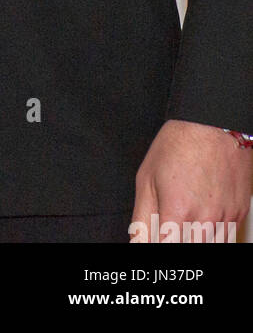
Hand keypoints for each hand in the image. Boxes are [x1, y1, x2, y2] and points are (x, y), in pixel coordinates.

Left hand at [130, 119, 252, 241]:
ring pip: (210, 248)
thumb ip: (142, 218)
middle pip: (189, 251)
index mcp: (177, 211)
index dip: (158, 246)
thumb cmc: (178, 145)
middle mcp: (204, 220)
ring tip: (185, 221)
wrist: (213, 125)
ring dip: (194, 240)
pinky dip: (212, 235)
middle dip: (176, 242)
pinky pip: (225, 239)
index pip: (165, 250)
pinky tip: (202, 218)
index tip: (157, 238)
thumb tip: (136, 243)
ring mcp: (225, 219)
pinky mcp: (239, 216)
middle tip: (169, 226)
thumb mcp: (147, 178)